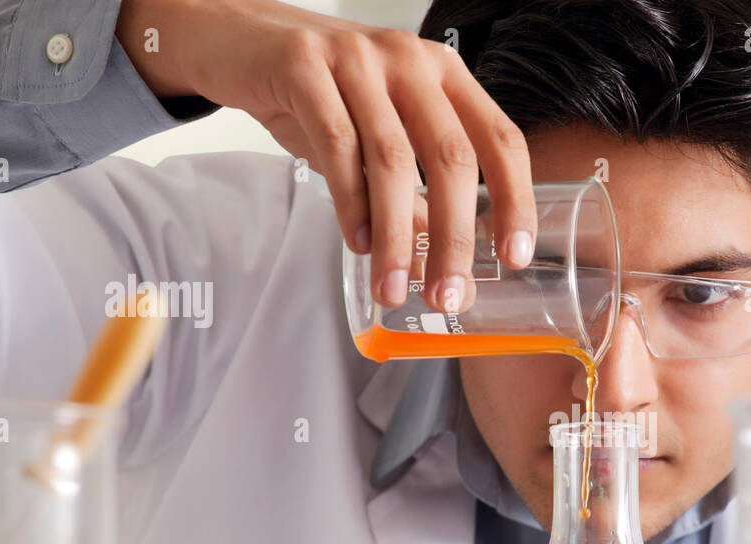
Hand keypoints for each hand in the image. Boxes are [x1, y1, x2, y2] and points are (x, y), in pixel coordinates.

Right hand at [114, 0, 535, 311]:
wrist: (235, 41)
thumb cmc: (319, 93)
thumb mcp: (380, 134)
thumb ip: (416, 187)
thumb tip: (445, 255)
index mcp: (445, 75)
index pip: (501, 140)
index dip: (515, 201)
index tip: (514, 257)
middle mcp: (410, 60)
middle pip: (452, 158)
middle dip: (454, 238)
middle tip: (446, 295)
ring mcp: (358, 58)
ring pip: (394, 160)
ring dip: (398, 236)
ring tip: (393, 287)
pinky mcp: (304, 66)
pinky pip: (337, 146)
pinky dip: (351, 204)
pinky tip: (357, 244)